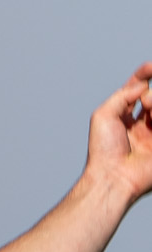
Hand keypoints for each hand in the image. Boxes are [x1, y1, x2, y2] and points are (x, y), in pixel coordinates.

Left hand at [83, 65, 151, 208]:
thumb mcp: (104, 114)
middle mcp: (141, 124)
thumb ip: (123, 94)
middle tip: (146, 103)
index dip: (145, 75)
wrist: (113, 176)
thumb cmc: (103, 149)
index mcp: (123, 116)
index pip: (138, 89)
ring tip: (150, 110)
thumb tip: (143, 85)